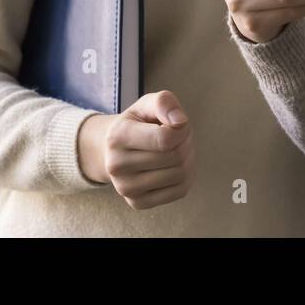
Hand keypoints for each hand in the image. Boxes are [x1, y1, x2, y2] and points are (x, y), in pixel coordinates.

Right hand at [78, 90, 193, 208]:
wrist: (117, 151)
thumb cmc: (138, 124)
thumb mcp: (147, 104)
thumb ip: (164, 102)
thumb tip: (180, 122)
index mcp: (117, 136)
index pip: (165, 139)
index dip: (182, 129)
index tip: (178, 124)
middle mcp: (116, 165)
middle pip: (175, 157)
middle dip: (186, 143)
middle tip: (179, 137)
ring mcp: (126, 188)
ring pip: (180, 174)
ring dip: (188, 159)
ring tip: (177, 149)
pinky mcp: (138, 202)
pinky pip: (179, 191)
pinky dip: (187, 176)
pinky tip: (176, 166)